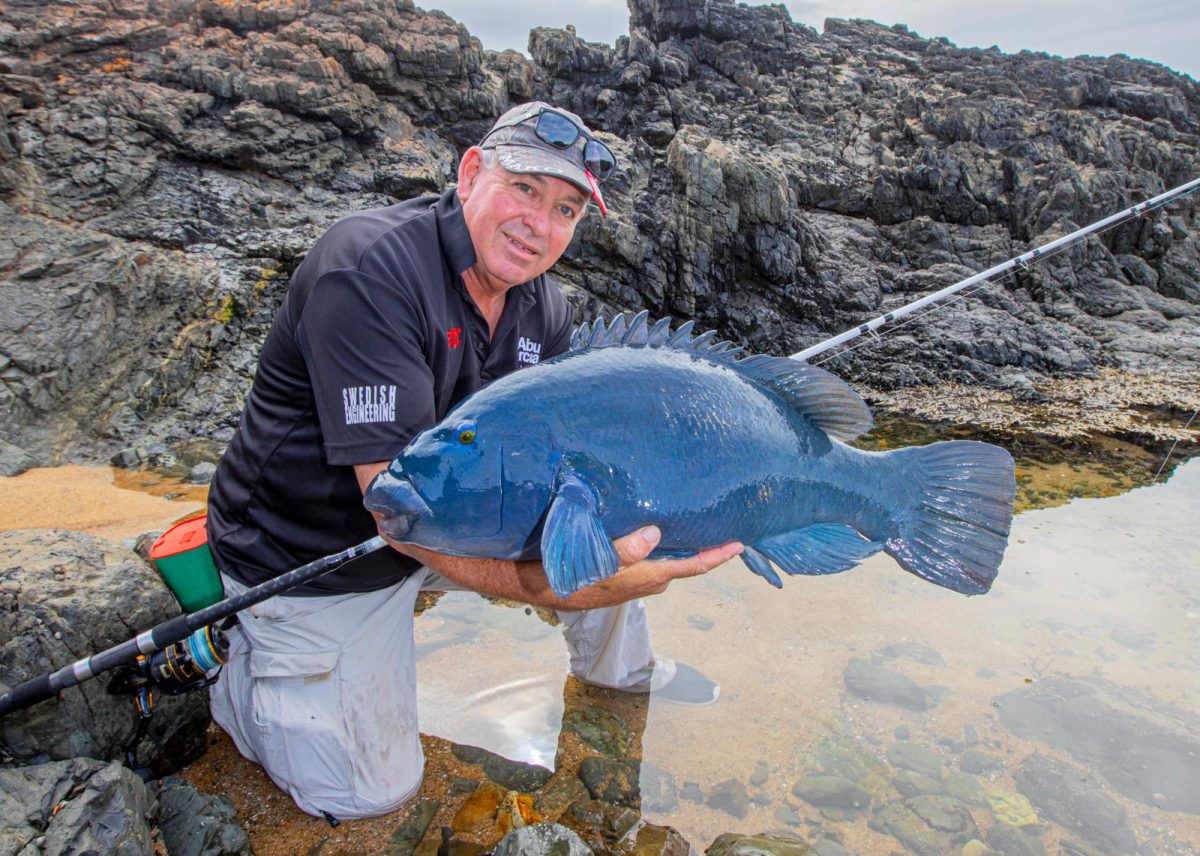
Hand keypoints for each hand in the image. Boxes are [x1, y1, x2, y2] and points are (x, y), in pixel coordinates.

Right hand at [554, 526, 743, 609]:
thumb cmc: (568, 576)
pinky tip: (659, 530)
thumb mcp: (596, 562)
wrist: (539, 587)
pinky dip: (663, 547)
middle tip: (720, 525)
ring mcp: (636, 580)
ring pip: (669, 561)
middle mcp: (648, 580)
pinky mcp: (624, 576)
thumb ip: (627, 550)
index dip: (717, 555)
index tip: (739, 544)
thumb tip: (656, 532)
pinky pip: (653, 561)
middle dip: (704, 548)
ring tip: (695, 523)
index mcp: (648, 576)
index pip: (692, 566)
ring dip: (682, 547)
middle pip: (685, 563)